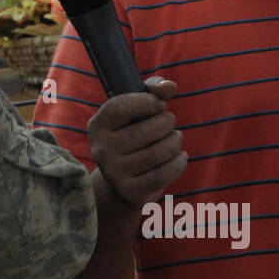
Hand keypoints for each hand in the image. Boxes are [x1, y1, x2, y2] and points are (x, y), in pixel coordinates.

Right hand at [87, 76, 185, 211]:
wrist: (124, 178)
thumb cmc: (134, 133)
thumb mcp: (137, 109)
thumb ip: (152, 90)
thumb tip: (169, 88)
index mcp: (98, 125)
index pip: (120, 107)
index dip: (146, 102)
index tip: (159, 105)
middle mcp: (101, 149)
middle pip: (144, 132)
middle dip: (167, 123)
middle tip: (170, 124)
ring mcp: (113, 172)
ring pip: (156, 154)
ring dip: (175, 142)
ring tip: (176, 138)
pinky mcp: (129, 190)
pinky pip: (162, 174)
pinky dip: (178, 163)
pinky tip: (181, 156)